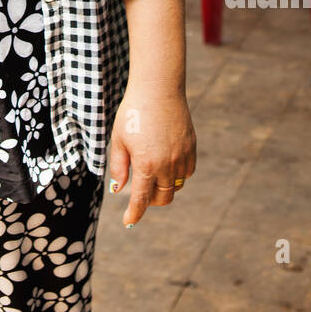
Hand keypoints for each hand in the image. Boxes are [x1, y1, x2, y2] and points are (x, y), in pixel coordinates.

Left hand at [109, 89, 195, 226]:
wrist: (158, 89)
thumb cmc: (133, 112)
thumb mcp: (119, 139)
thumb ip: (119, 167)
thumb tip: (118, 189)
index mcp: (146, 164)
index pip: (141, 199)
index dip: (135, 213)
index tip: (129, 222)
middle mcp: (167, 165)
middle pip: (163, 197)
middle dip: (151, 201)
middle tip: (140, 194)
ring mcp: (182, 157)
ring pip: (176, 186)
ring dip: (164, 187)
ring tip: (152, 175)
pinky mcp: (191, 148)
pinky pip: (187, 172)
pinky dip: (178, 175)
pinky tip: (167, 164)